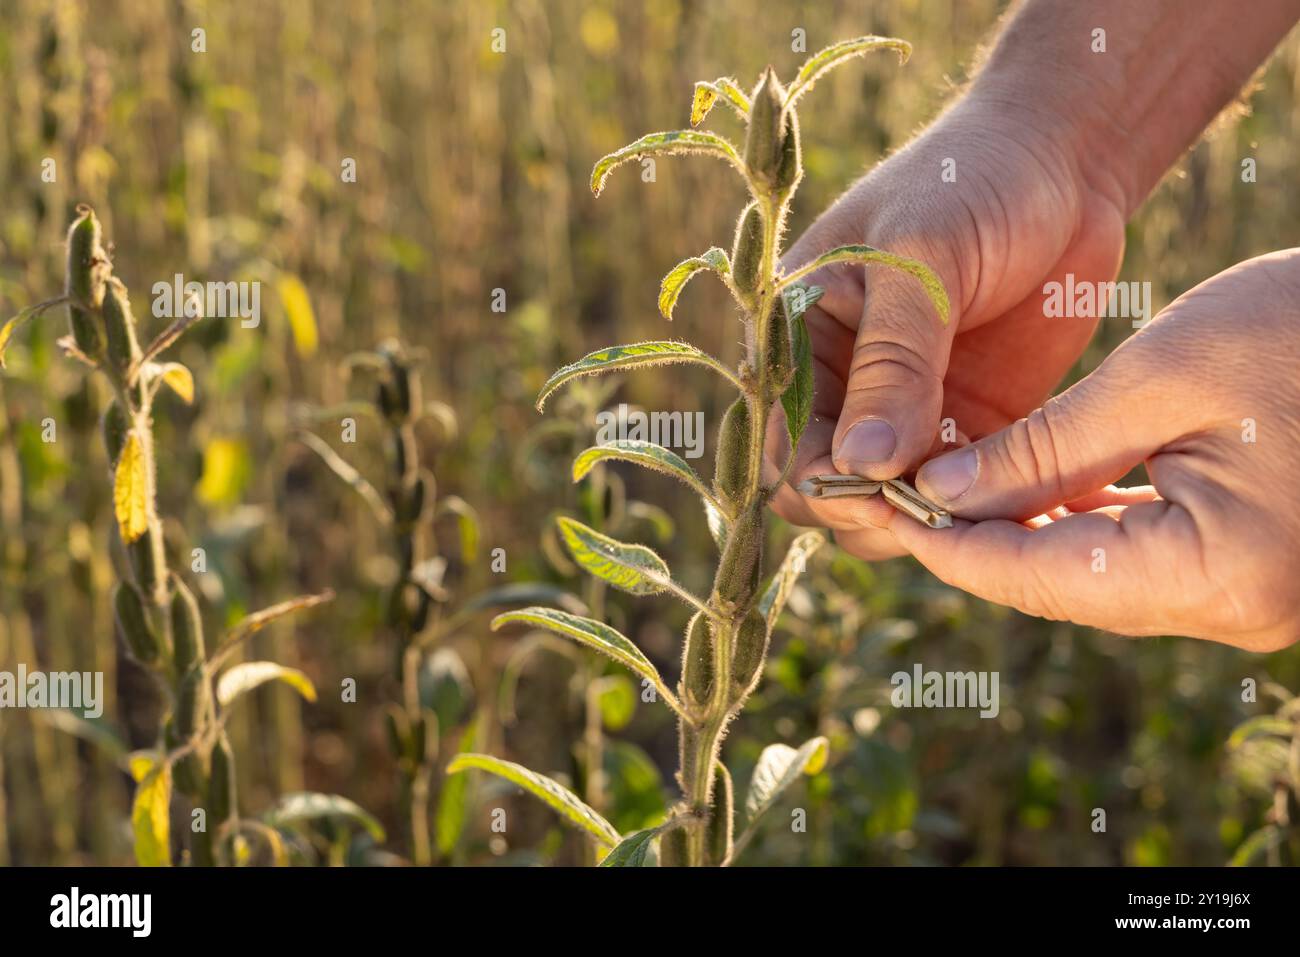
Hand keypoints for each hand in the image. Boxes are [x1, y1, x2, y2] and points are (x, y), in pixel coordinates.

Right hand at [767, 94, 1126, 558]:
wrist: (1066, 159)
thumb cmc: (975, 181)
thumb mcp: (922, 258)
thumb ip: (893, 360)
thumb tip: (861, 463)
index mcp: (796, 334)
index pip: (779, 437)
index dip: (818, 476)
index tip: (876, 489)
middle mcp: (836, 384)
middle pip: (819, 487)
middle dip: (861, 506)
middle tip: (924, 500)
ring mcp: (902, 412)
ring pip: (880, 505)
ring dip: (915, 517)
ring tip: (967, 498)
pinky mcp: (964, 428)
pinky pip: (948, 495)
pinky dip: (967, 511)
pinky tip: (1002, 500)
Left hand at [859, 250, 1299, 651]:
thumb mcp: (1162, 376)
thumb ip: (1044, 449)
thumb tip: (940, 496)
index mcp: (1217, 574)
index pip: (1036, 578)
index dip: (948, 546)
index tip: (878, 509)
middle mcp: (1236, 610)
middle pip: (1061, 587)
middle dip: (973, 540)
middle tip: (893, 494)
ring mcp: (1251, 598)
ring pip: (1096, 576)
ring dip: (1018, 533)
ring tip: (939, 486)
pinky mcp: (1254, 569)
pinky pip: (1141, 558)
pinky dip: (1078, 523)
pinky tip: (1023, 488)